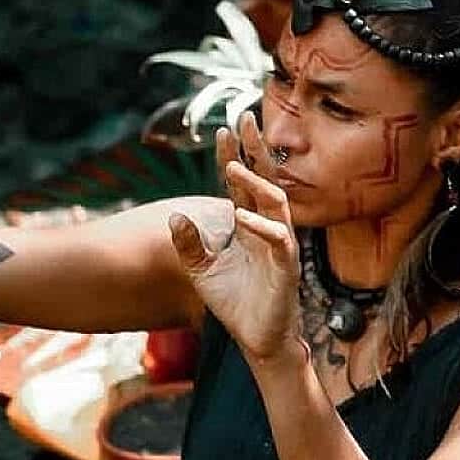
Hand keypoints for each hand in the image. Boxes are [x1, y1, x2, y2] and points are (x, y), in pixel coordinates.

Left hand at [171, 114, 303, 364]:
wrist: (256, 340)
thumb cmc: (234, 302)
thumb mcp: (201, 269)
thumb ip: (188, 242)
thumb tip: (173, 215)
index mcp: (249, 225)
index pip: (242, 184)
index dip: (233, 157)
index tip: (223, 131)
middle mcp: (267, 228)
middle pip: (266, 180)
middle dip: (256, 150)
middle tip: (246, 119)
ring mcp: (280, 246)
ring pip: (276, 203)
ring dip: (256, 183)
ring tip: (235, 167)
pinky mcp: (286, 268)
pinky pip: (279, 240)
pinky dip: (260, 226)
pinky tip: (242, 216)